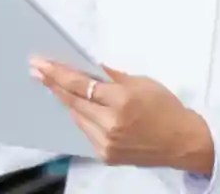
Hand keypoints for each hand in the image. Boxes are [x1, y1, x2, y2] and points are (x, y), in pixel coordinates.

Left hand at [30, 57, 214, 174]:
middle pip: (74, 101)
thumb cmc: (166, 108)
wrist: (182, 142)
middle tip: (37, 70)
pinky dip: (80, 116)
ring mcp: (107, 143)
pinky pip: (86, 131)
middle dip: (54, 84)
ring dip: (65, 100)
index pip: (82, 85)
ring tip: (52, 84)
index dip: (59, 74)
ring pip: (77, 116)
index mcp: (122, 101)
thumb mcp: (142, 82)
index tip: (42, 64)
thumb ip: (112, 76)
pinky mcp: (106, 155)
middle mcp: (111, 124)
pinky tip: (75, 105)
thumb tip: (88, 65)